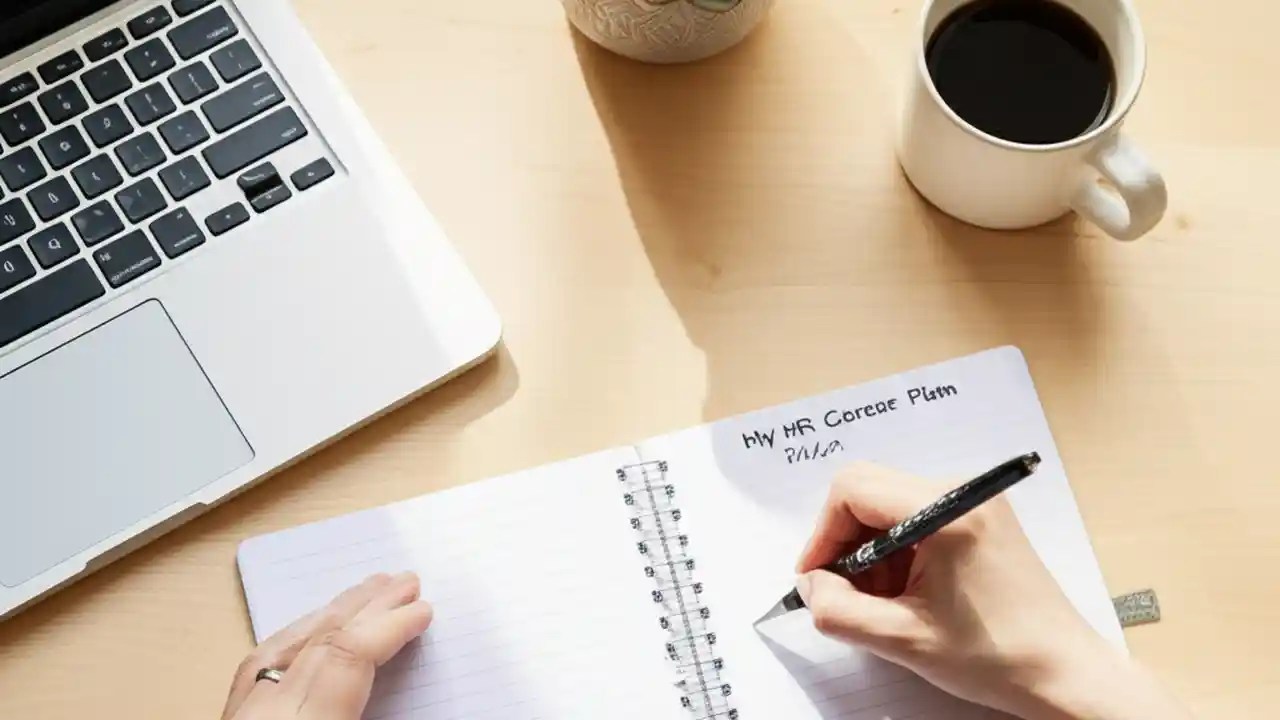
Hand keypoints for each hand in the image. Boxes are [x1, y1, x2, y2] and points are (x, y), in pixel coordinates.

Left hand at [222, 572, 432, 719]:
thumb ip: (379, 710)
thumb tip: (402, 679)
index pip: (346, 654)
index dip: (388, 626)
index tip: (422, 610)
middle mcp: (262, 711)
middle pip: (316, 642)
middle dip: (365, 607)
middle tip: (403, 582)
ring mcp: (237, 714)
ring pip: (280, 647)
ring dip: (329, 615)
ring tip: (364, 594)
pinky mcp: (228, 718)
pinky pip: (260, 666)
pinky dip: (294, 639)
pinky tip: (309, 634)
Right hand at [795, 463, 1190, 719]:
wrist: (1063, 672)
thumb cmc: (998, 657)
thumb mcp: (902, 640)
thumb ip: (839, 610)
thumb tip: (810, 585)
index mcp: (947, 511)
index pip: (853, 490)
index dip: (824, 534)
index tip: (816, 577)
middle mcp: (962, 491)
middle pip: (868, 492)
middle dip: (846, 544)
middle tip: (847, 594)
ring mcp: (974, 500)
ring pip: (888, 506)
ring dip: (871, 552)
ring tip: (884, 603)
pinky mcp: (979, 517)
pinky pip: (915, 517)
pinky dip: (897, 552)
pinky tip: (907, 594)